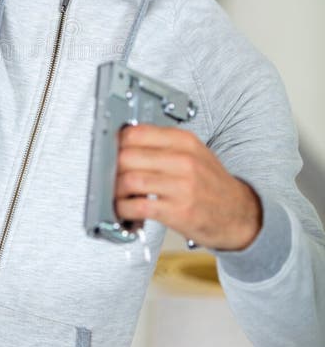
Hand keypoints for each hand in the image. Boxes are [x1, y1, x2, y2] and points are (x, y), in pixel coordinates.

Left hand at [114, 124, 262, 249]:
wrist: (239, 214)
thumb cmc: (211, 184)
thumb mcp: (194, 153)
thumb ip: (163, 145)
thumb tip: (125, 141)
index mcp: (184, 141)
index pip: (137, 132)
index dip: (117, 142)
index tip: (110, 150)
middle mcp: (183, 160)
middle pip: (128, 156)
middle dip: (112, 167)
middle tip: (109, 174)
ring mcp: (182, 186)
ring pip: (130, 180)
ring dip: (115, 189)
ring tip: (116, 193)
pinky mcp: (178, 211)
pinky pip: (138, 206)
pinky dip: (124, 209)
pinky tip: (124, 210)